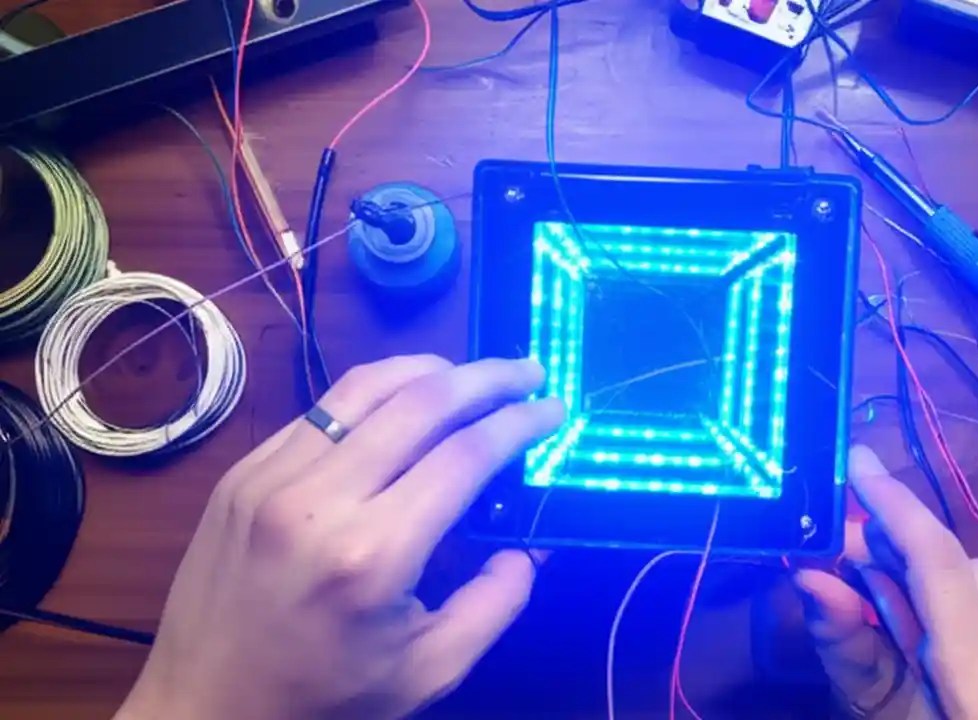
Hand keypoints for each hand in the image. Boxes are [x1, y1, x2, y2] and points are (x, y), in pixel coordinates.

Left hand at [115, 355, 564, 719]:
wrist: (201, 706)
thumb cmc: (324, 697)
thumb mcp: (429, 670)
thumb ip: (496, 604)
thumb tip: (534, 544)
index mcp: (372, 555)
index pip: (464, 455)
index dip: (518, 423)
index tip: (553, 410)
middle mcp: (318, 500)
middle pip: (420, 402)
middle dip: (486, 377)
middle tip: (527, 371)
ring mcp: (270, 477)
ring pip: (363, 387)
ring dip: (429, 369)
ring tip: (471, 373)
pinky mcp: (242, 472)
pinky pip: (320, 410)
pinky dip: (374, 393)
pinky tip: (403, 400)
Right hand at [794, 447, 977, 718]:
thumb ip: (856, 656)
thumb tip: (813, 576)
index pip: (940, 567)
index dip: (895, 504)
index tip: (857, 460)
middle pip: (960, 568)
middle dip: (902, 558)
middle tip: (852, 575)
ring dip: (941, 587)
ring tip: (910, 632)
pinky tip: (960, 648)